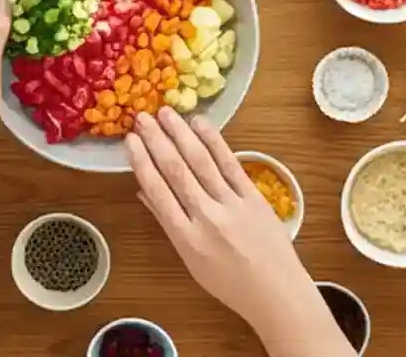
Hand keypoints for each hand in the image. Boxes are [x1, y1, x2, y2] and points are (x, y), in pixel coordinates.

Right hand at [126, 108, 352, 356]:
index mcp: (187, 238)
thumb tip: (144, 192)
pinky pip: (230, 164)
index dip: (142, 163)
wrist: (276, 292)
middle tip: (142, 118)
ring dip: (181, 134)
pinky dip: (214, 142)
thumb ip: (168, 223)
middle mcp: (207, 218)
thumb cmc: (230, 283)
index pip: (158, 193)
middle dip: (157, 141)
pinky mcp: (254, 197)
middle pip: (177, 172)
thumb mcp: (191, 261)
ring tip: (166, 113)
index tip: (129, 142)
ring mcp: (232, 205)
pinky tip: (200, 124)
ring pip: (201, 162)